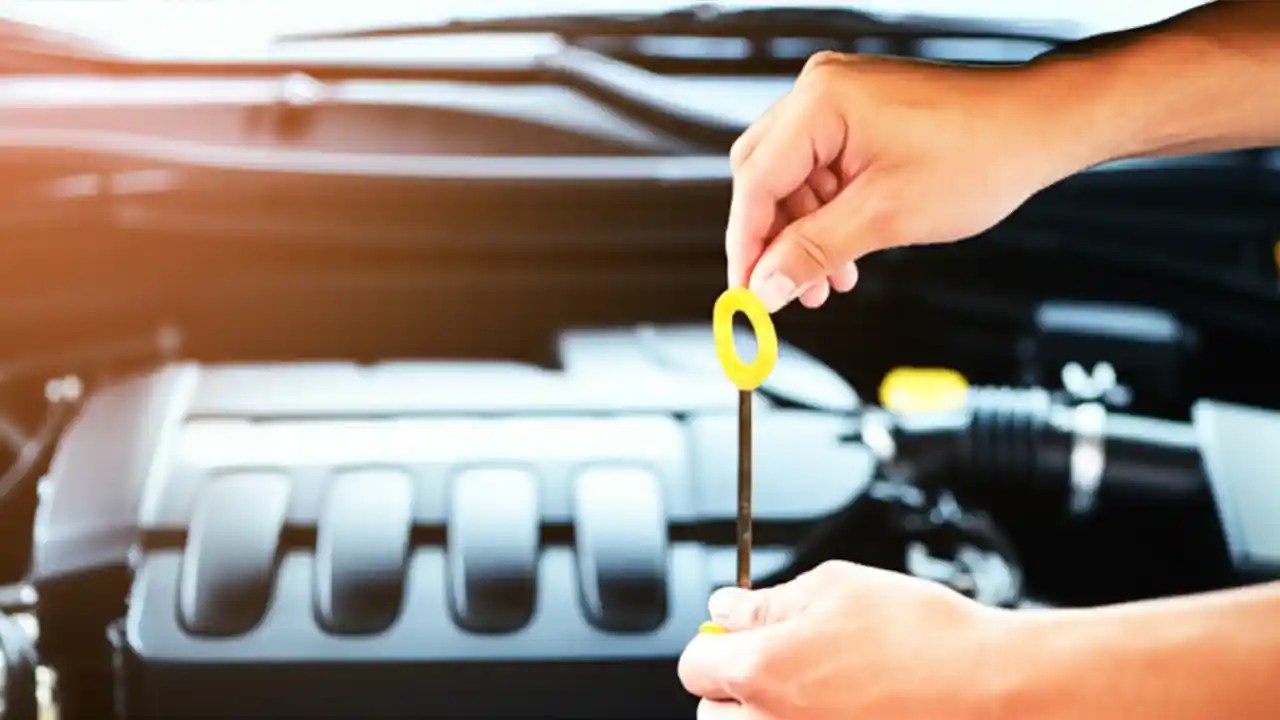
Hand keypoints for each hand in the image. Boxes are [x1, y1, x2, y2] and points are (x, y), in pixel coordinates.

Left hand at [678, 561, 1014, 718]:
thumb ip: (767, 603)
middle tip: (781, 662)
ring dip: (766, 712)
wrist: (995, 690)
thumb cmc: (925, 636)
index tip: (738, 634)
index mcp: (763, 671)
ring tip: (820, 689)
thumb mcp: (837, 587)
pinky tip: (845, 708)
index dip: (715, 643)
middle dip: (735, 685)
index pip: (695, 665)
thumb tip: (724, 609)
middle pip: (712, 712)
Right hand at [727, 52, 1090, 311]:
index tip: (746, 293)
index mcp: (821, 102)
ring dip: (803, 234)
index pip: (755, 182)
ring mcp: (841, 101)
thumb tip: (765, 287)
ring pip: (791, 180)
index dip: (746, 246)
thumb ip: (814, 253)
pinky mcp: (859, 116)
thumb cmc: (982, 153)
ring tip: (826, 281)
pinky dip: (826, 214)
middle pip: (763, 177)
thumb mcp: (886, 217)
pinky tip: (844, 252)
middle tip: (783, 291)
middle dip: (773, 241)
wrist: (1041, 127)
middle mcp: (822, 92)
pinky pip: (820, 170)